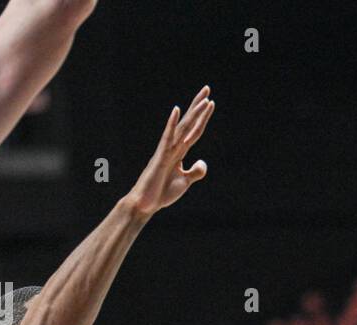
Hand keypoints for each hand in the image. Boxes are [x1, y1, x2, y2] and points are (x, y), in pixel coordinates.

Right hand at [125, 88, 215, 215]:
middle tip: (207, 88)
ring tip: (204, 99)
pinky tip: (176, 111)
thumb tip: (202, 162)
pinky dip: (171, 124)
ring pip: (182, 127)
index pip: (194, 130)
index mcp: (180, 151)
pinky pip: (167, 137)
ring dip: (193, 113)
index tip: (210, 101)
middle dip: (198, 106)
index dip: (202, 116)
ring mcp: (167, 150)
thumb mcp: (184, 181)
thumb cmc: (162, 191)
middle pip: (189, 122)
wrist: (146, 204)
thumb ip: (195, 171)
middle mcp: (174, 146)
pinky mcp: (160, 156)